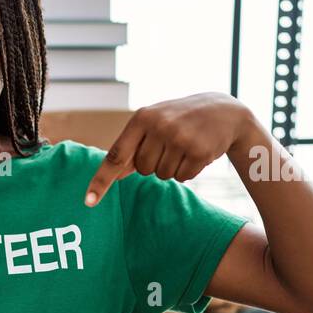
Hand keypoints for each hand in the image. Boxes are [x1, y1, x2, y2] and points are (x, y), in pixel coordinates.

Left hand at [82, 92, 254, 206]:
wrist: (224, 111)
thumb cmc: (179, 120)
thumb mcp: (153, 124)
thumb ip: (132, 147)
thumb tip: (113, 174)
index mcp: (141, 118)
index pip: (115, 156)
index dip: (101, 180)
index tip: (88, 201)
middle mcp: (159, 126)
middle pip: (143, 170)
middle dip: (154, 164)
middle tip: (171, 144)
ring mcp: (180, 138)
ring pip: (163, 176)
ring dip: (172, 167)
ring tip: (185, 146)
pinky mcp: (200, 151)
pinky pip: (183, 178)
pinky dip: (188, 170)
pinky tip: (197, 151)